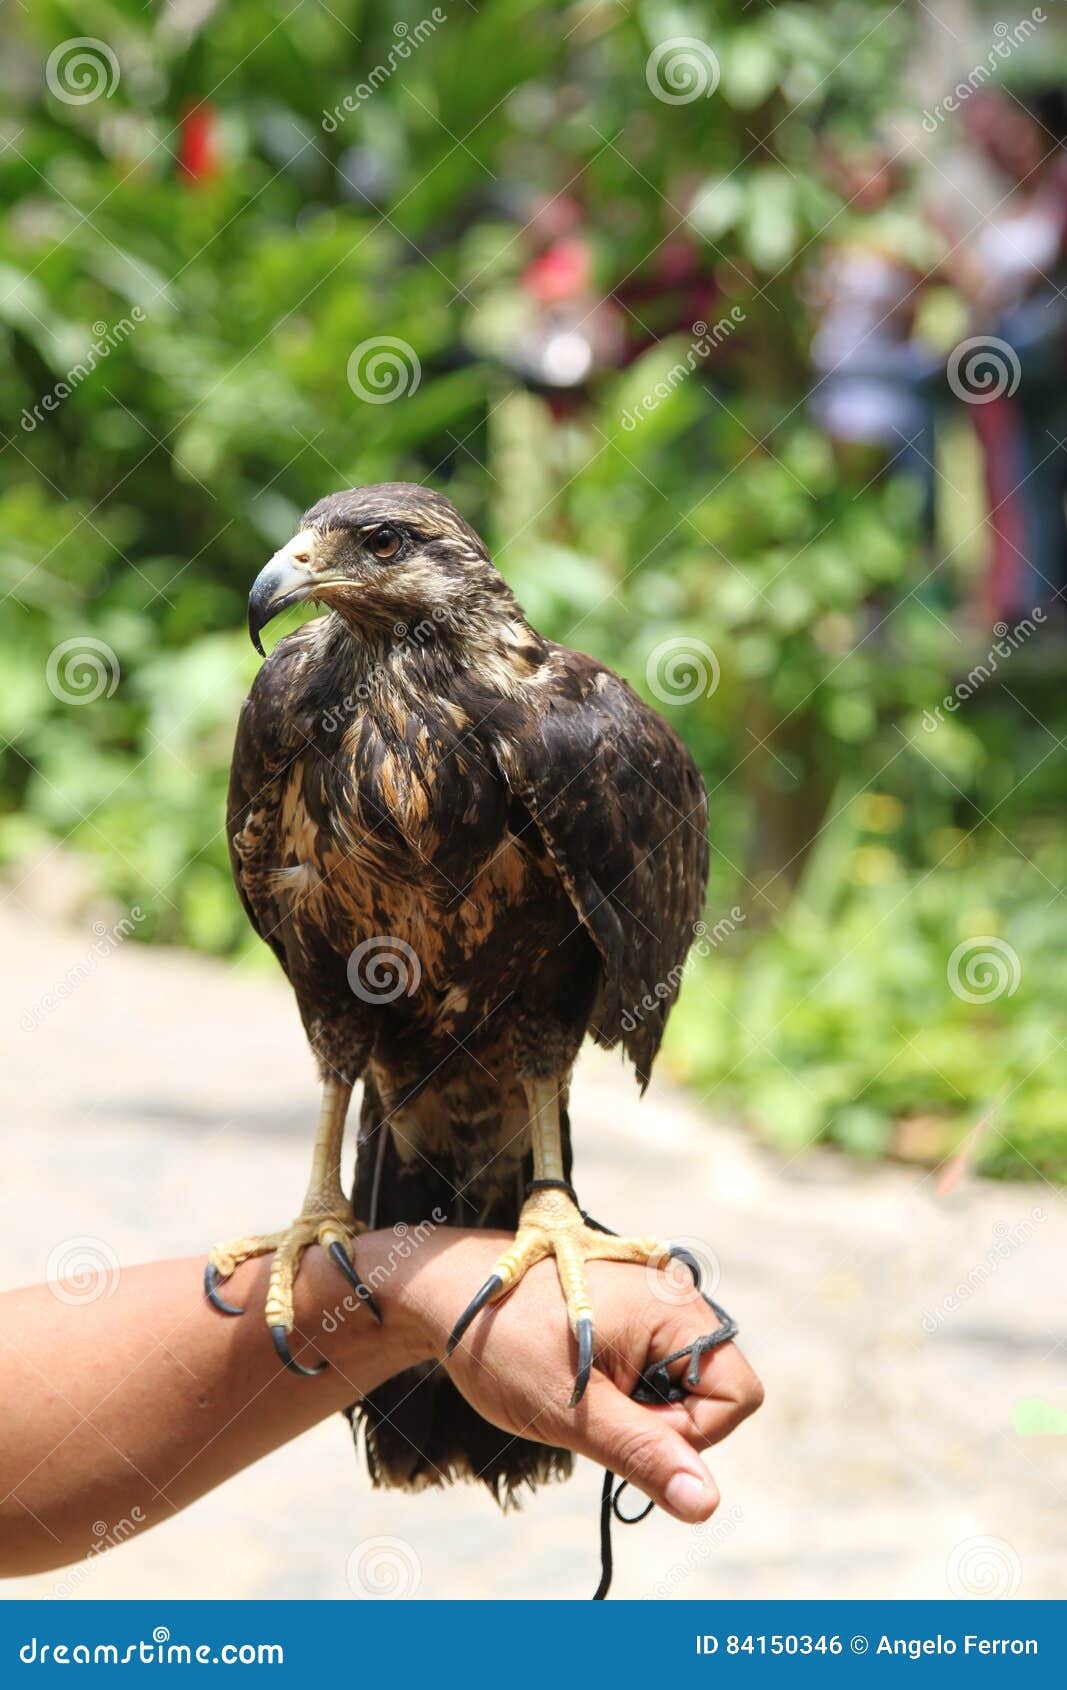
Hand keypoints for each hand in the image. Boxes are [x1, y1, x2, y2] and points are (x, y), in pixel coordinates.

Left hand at [397, 1230, 762, 1523]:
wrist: (445, 1293)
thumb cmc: (503, 1344)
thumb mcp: (571, 1411)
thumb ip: (644, 1453)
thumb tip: (706, 1504)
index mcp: (673, 1306)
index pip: (737, 1396)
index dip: (687, 1432)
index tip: (622, 1422)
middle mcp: (675, 1294)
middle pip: (715, 1391)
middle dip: (662, 1420)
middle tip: (594, 1408)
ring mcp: (655, 1298)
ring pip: (684, 1384)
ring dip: (641, 1406)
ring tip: (580, 1390)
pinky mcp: (634, 1309)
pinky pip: (658, 1367)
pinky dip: (626, 1387)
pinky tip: (580, 1378)